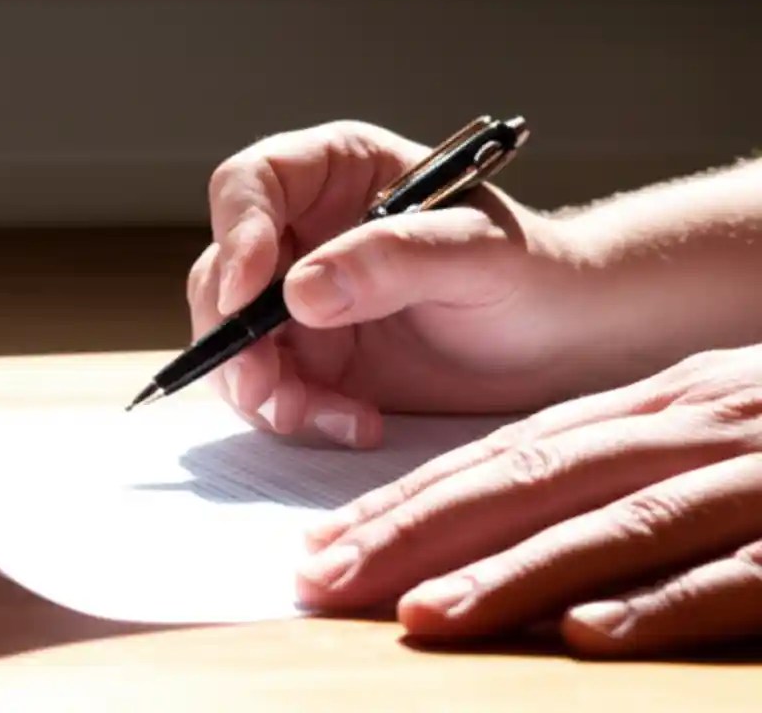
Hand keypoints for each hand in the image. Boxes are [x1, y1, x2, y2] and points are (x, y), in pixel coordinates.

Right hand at [188, 120, 597, 447]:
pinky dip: (296, 413)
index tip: (251, 293)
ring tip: (315, 413)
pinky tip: (355, 422)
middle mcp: (303, 233)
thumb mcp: (477, 257)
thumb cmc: (533, 276)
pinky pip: (270, 388)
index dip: (237, 233)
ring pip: (234, 338)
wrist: (560, 345)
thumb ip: (394, 261)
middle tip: (260, 384)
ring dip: (258, 384)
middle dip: (233, 334)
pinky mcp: (311, 360)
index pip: (251, 184)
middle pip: (224, 271)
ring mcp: (301, 300)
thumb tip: (302, 292)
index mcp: (336, 175)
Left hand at [298, 344, 761, 656]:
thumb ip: (613, 462)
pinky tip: (594, 633)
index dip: (406, 500)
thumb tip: (505, 523)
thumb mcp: (704, 426)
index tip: (322, 544)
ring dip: (513, 572)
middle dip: (417, 534)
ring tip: (424, 615)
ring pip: (617, 524)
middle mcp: (690, 430)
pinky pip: (745, 571)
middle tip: (323, 580)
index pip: (502, 454)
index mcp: (653, 408)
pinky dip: (667, 600)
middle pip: (529, 481)